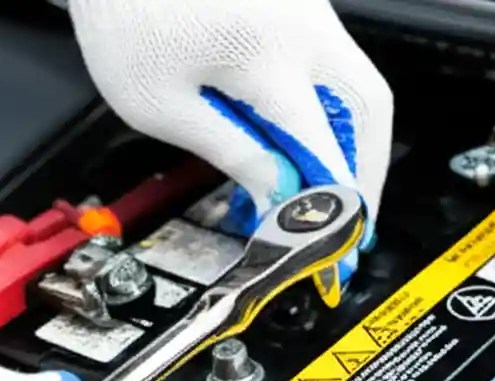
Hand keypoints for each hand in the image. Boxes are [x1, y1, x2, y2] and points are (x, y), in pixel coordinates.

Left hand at [68, 0, 392, 234]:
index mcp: (268, 55)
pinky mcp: (298, 4)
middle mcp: (303, 25)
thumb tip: (275, 194)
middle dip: (367, 173)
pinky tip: (303, 141)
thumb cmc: (125, 16)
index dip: (332, 202)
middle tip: (353, 221)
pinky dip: (330, 108)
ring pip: (359, 82)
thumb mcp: (162, 106)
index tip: (334, 242)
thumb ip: (230, 152)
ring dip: (353, 141)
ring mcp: (307, 8)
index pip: (322, 146)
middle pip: (369, 109)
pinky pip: (333, 62)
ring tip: (329, 190)